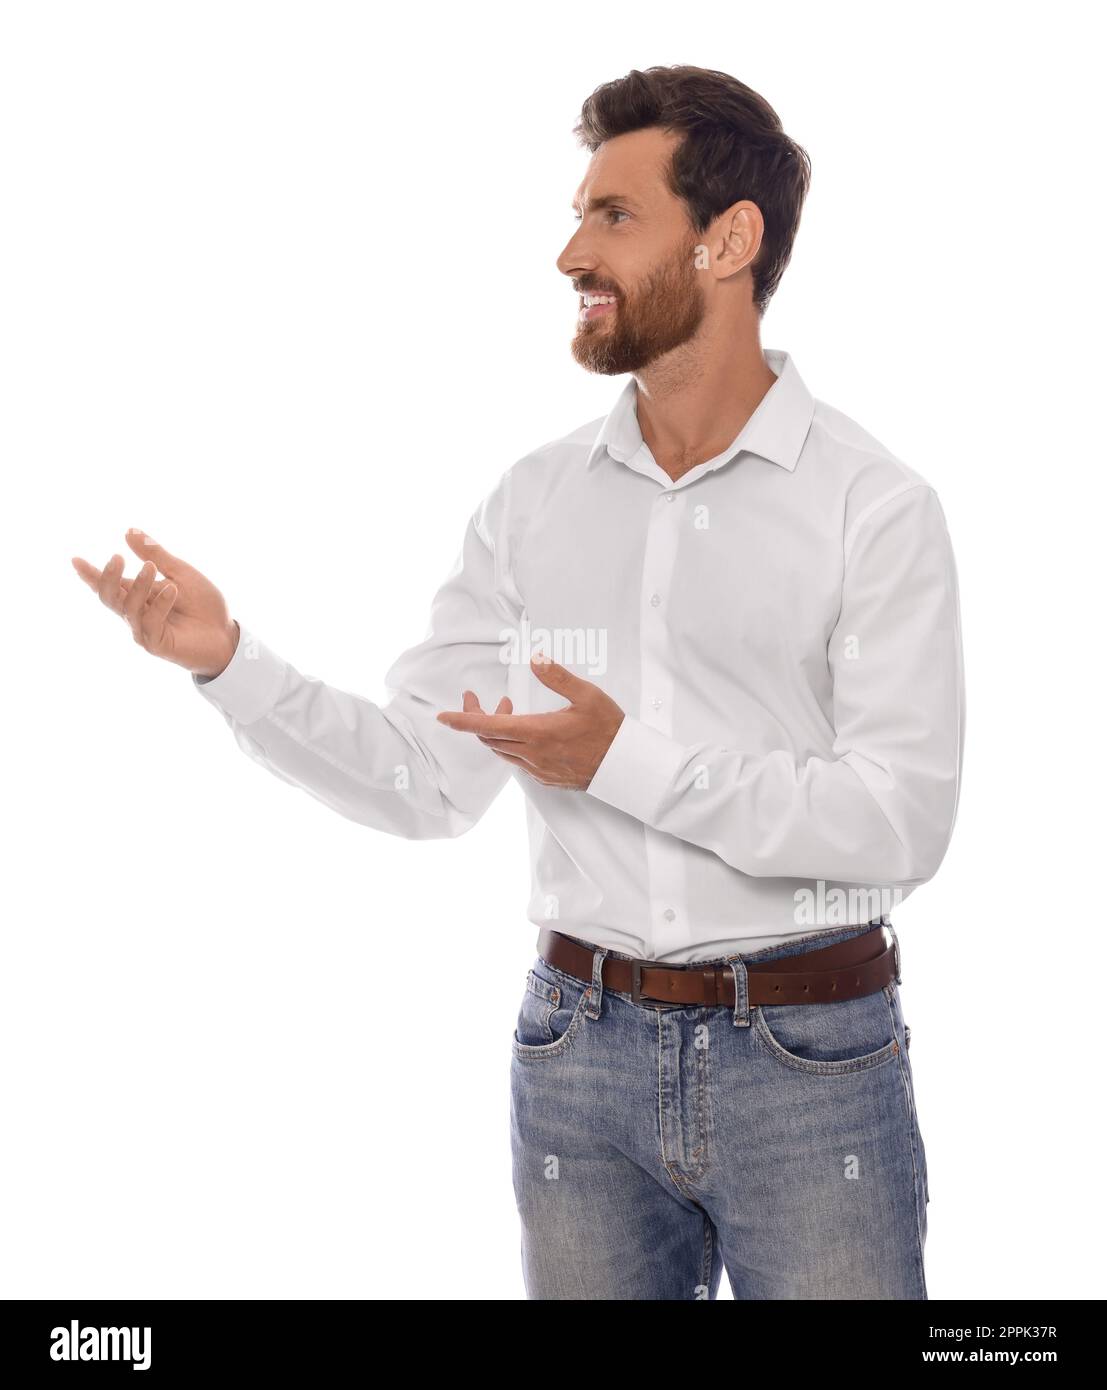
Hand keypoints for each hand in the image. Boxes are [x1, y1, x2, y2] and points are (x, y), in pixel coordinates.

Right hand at [71, 528, 239, 677]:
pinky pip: (149, 623)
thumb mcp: (180, 572)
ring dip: (139, 585)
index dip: (91, 574)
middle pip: (109, 597)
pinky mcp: (156, 644)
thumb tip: (129, 531)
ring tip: (152, 568)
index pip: (110, 584)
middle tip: (117, 557)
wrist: (226, 633)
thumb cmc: (203, 605)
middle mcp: (137, 613)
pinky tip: (171, 590)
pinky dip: (159, 604)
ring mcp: (144, 631)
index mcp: (139, 596)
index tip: (75, 559)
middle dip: (107, 577)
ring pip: (128, 607)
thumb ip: (155, 554)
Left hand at [436, 652, 624, 789]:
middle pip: (489, 738)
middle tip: (476, 700)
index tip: (442, 716)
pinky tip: (524, 731)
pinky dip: (510, 743)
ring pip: (501, 750)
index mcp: (538, 732)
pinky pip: (516, 760)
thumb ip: (557, 677)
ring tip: (506, 710)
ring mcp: (537, 768)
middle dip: (476, 719)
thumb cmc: (609, 730)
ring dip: (495, 731)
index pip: (488, 727)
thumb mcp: (587, 695)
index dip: (462, 721)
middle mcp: (532, 754)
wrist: (625, 766)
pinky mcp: (544, 777)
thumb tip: (535, 658)